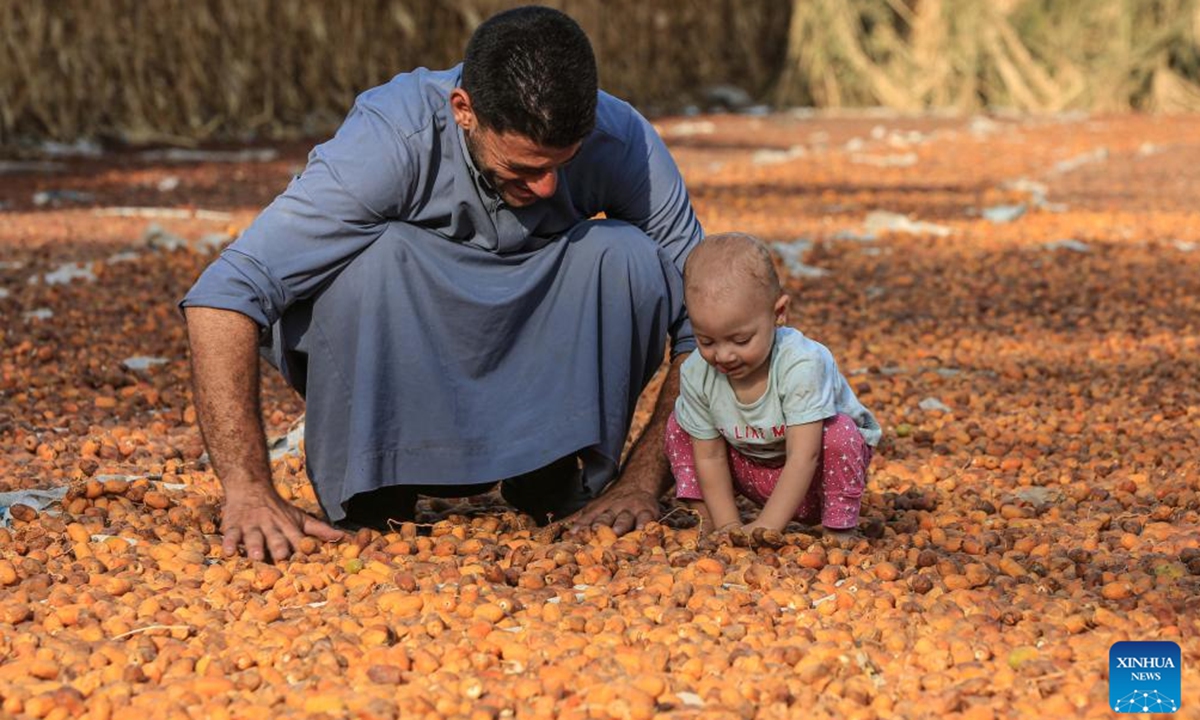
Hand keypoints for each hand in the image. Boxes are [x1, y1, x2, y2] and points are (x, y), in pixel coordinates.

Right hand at [221, 482, 343, 560]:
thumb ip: (319, 529)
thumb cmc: (278, 508)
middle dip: (279, 546)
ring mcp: (251, 525)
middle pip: (275, 536)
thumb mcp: (299, 517)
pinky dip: (228, 542)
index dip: (302, 547)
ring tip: (256, 556)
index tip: (307, 560)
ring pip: (253, 536)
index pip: (297, 537)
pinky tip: (228, 552)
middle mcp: (270, 526)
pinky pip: (230, 534)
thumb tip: (342, 537)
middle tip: (282, 555)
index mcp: (287, 525)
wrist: (250, 486)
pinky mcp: (233, 525)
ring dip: (255, 546)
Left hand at [571, 485, 659, 535]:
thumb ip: (585, 521)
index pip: (588, 517)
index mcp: (600, 509)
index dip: (581, 526)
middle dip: (600, 525)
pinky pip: (646, 518)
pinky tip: (642, 530)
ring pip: (625, 517)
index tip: (573, 535)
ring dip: (620, 524)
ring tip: (617, 532)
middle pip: (606, 517)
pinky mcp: (648, 511)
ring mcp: (631, 509)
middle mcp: (614, 508)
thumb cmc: (613, 503)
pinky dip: (644, 524)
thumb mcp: (597, 507)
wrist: (637, 483)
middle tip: (595, 532)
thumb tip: (568, 536)